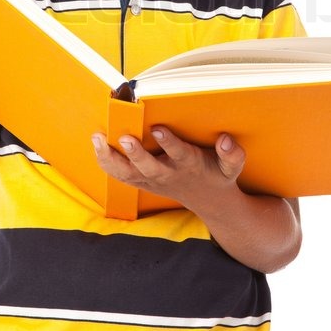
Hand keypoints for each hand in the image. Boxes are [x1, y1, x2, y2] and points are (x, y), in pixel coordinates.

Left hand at [91, 125, 245, 209]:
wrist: (208, 202)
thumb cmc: (217, 176)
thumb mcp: (231, 168)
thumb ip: (232, 155)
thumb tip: (226, 140)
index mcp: (190, 165)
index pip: (179, 154)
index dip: (169, 143)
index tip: (158, 128)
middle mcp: (168, 174)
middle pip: (148, 167)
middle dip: (135, 153)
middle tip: (124, 138)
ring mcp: (152, 180)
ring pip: (127, 174)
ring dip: (111, 158)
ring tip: (98, 138)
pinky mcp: (142, 182)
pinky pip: (120, 176)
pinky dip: (106, 163)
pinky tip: (97, 146)